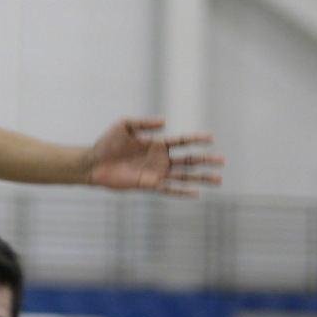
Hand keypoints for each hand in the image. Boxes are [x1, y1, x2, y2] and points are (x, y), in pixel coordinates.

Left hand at [87, 118, 222, 197]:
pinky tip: (196, 193)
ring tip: (218, 180)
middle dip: (205, 160)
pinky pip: (169, 189)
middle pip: (188, 160)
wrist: (94, 163)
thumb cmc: (107, 143)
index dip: (196, 139)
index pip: (181, 141)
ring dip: (201, 178)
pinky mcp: (149, 184)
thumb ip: (143, 123)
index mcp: (156, 143)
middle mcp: (159, 159)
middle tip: (223, 161)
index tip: (212, 138)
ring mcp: (156, 172)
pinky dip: (182, 191)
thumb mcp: (124, 125)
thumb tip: (164, 122)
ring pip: (184, 176)